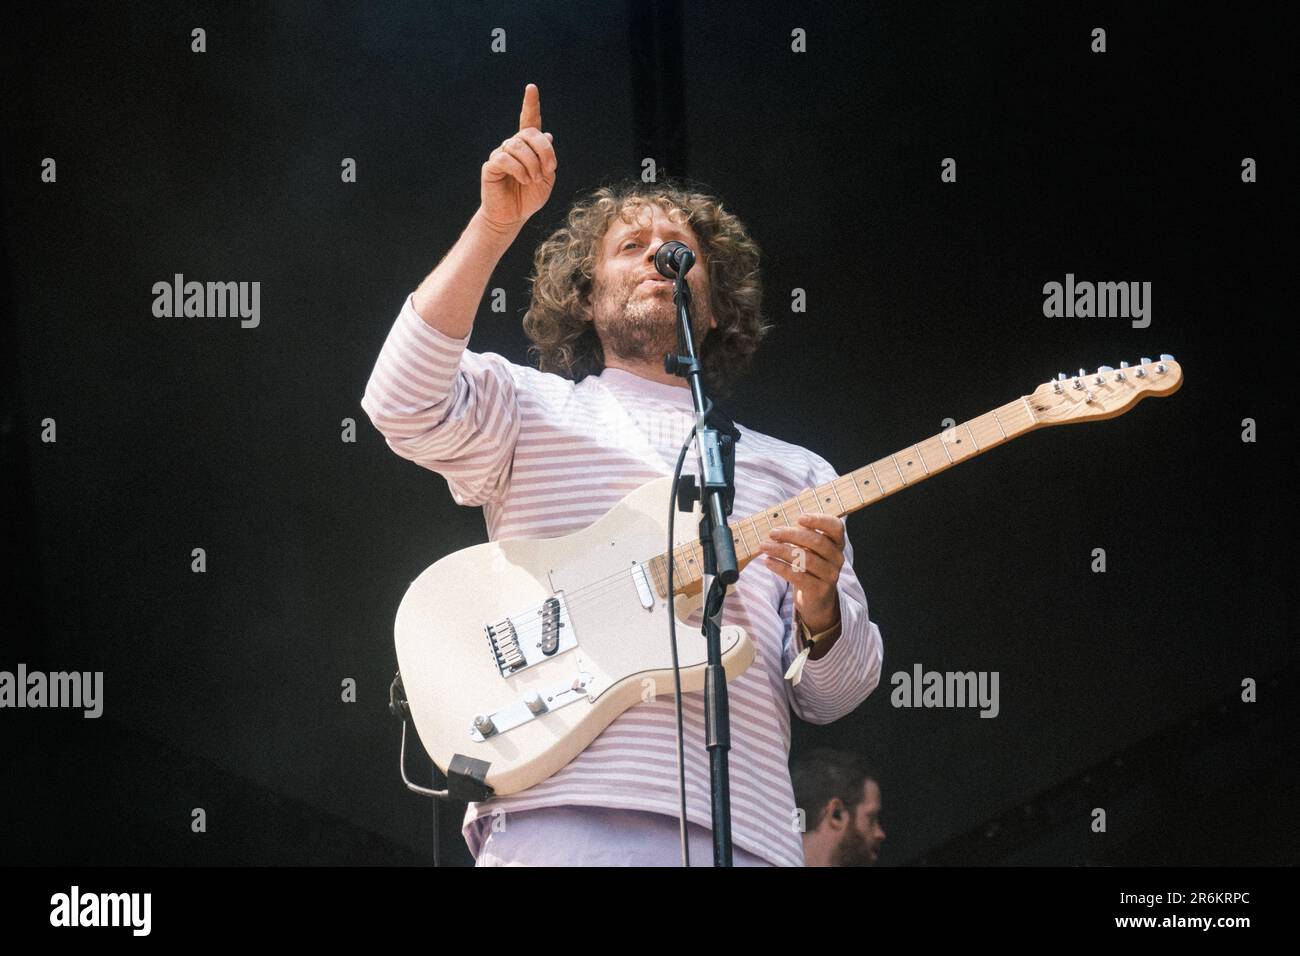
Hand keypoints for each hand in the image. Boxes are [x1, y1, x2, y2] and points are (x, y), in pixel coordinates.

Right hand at [479, 83, 556, 233]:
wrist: (512, 217)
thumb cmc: (529, 198)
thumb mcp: (547, 179)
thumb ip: (548, 158)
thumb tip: (547, 134)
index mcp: (528, 147)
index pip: (529, 121)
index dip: (530, 104)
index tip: (531, 88)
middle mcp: (513, 146)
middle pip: (529, 133)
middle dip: (544, 150)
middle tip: (549, 170)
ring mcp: (501, 154)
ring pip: (518, 146)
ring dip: (532, 164)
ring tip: (533, 180)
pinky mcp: (491, 165)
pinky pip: (505, 158)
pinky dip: (519, 169)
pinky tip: (523, 180)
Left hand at [758, 502, 845, 633]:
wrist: (816, 598)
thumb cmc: (810, 562)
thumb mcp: (810, 541)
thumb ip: (807, 518)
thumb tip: (806, 491)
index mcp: (836, 541)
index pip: (835, 526)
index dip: (819, 520)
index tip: (799, 516)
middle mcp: (837, 557)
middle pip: (816, 542)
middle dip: (792, 535)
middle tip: (772, 532)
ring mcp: (830, 575)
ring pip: (806, 559)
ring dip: (781, 551)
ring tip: (764, 546)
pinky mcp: (819, 590)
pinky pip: (798, 576)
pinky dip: (780, 567)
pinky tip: (767, 561)